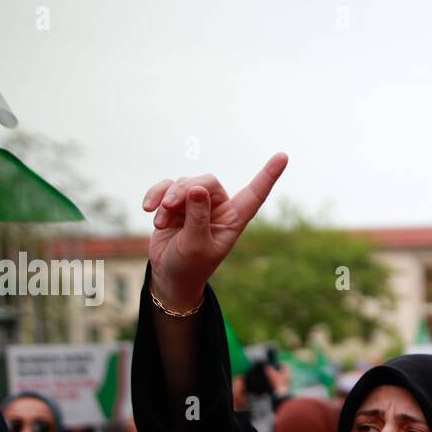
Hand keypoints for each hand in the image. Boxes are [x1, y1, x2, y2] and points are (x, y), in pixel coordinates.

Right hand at [141, 152, 288, 310]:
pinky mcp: (177, 203)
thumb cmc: (189, 266)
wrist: (169, 274)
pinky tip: (148, 209)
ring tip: (160, 222)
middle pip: (207, 181)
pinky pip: (167, 187)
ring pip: (184, 183)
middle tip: (169, 206)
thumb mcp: (196, 246)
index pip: (255, 194)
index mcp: (234, 220)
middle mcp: (219, 208)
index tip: (283, 156)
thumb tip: (197, 188)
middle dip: (185, 190)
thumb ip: (198, 218)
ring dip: (168, 199)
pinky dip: (156, 195)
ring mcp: (197, 204)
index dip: (269, 175)